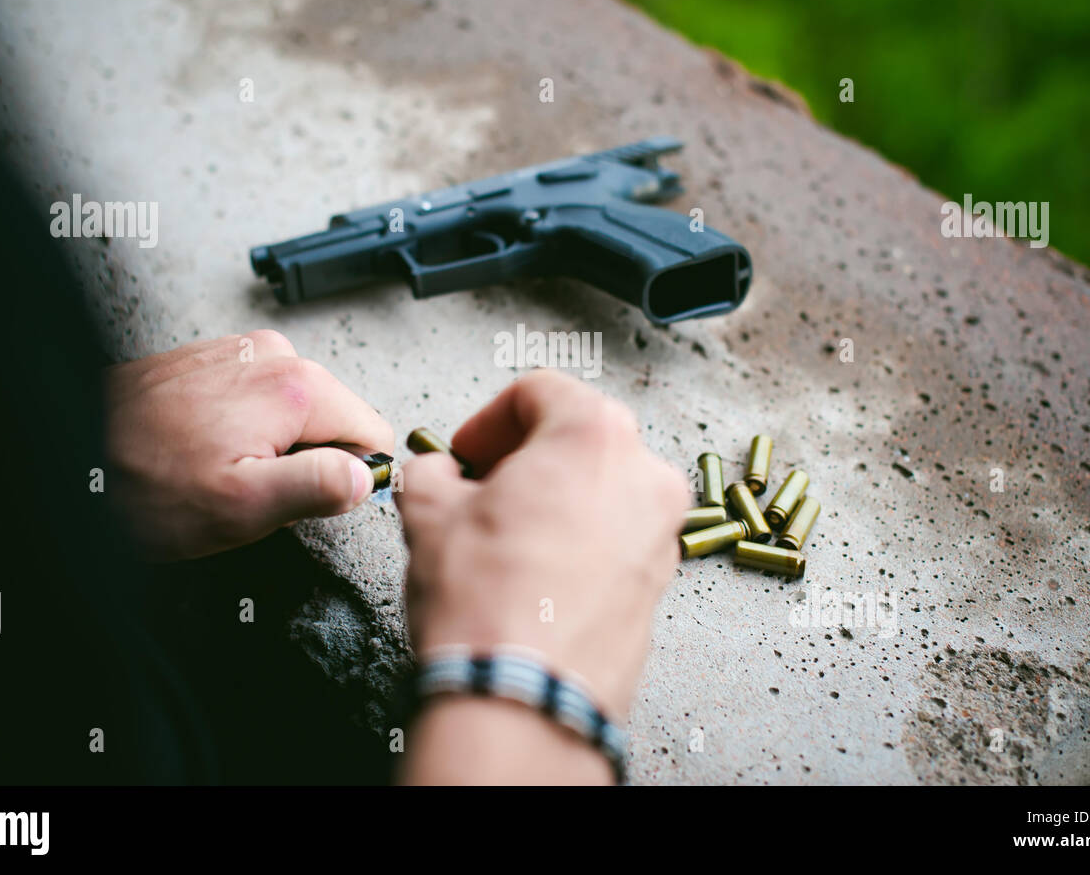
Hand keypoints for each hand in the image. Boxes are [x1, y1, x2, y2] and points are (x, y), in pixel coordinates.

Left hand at [104, 330, 392, 558]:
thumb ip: (318, 487)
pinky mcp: (212, 357)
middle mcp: (272, 355)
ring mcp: (239, 351)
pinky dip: (239, 426)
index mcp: (295, 387)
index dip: (349, 476)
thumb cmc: (144, 485)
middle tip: (250, 486)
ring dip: (270, 445)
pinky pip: (258, 397)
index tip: (307, 495)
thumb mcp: (243, 507)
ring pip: (296, 411)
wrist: (70, 453)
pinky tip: (201, 446)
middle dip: (304, 460)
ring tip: (219, 466)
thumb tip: (365, 476)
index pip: (373, 432)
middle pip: (334, 419)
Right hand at [396, 370, 688, 719]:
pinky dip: (580, 541)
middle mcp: (645, 475)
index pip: (541, 391)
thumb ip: (432, 471)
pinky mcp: (660, 583)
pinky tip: (535, 573)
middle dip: (525, 458)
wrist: (523, 697)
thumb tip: (438, 475)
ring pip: (603, 489)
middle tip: (480, 488)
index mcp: (595, 434)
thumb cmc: (487, 602)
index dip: (488, 419)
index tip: (465, 452)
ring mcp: (661, 531)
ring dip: (555, 499)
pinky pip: (617, 538)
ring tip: (505, 536)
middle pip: (580, 437)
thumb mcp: (428, 511)